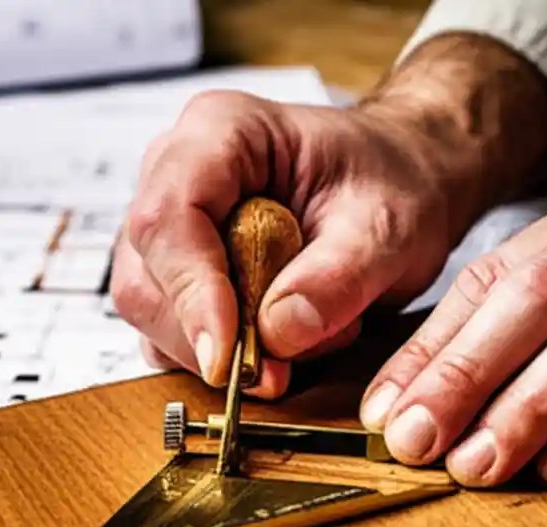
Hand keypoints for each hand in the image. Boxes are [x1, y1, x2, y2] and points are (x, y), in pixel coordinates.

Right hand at [111, 34, 546, 396]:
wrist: (400, 185)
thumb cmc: (392, 181)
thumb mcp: (388, 225)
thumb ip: (337, 276)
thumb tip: (277, 332)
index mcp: (220, 132)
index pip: (169, 217)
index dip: (191, 292)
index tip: (227, 357)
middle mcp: (177, 174)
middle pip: (146, 275)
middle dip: (203, 336)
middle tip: (274, 373)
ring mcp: (171, 227)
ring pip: (152, 310)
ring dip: (217, 350)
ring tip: (301, 339)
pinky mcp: (178, 272)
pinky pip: (172, 330)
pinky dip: (222, 355)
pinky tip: (281, 340)